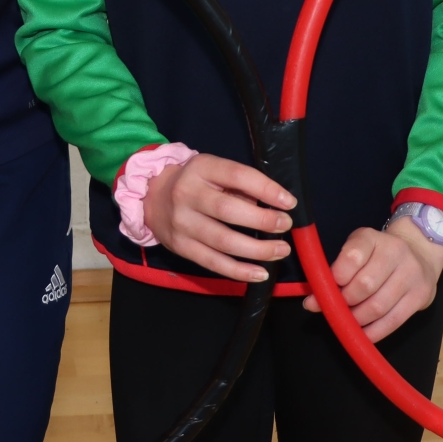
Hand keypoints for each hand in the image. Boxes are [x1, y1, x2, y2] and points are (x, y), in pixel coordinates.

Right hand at [142, 154, 295, 283]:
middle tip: (285, 225)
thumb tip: (271, 207)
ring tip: (281, 250)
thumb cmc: (196, 183)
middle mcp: (187, 194)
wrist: (152, 196)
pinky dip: (239, 271)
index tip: (289, 202)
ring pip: (223, 241)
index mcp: (200, 168)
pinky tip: (260, 273)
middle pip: (228, 210)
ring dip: (257, 249)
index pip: (237, 175)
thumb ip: (239, 186)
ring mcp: (182, 223)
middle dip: (263, 220)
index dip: (266, 189)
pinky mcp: (181, 247)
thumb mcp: (214, 171)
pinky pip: (213, 262)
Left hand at [304, 221, 442, 341]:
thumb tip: (312, 302)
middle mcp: (395, 252)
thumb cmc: (377, 254)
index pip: (352, 256)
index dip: (336, 276)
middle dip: (345, 302)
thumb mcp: (357, 250)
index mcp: (372, 238)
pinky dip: (374, 332)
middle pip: (365, 285)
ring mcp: (411, 274)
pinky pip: (394, 320)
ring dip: (357, 319)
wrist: (420, 252)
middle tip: (335, 308)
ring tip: (347, 321)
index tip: (324, 289)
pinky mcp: (421, 295)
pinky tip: (362, 334)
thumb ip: (337, 271)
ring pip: (379, 306)